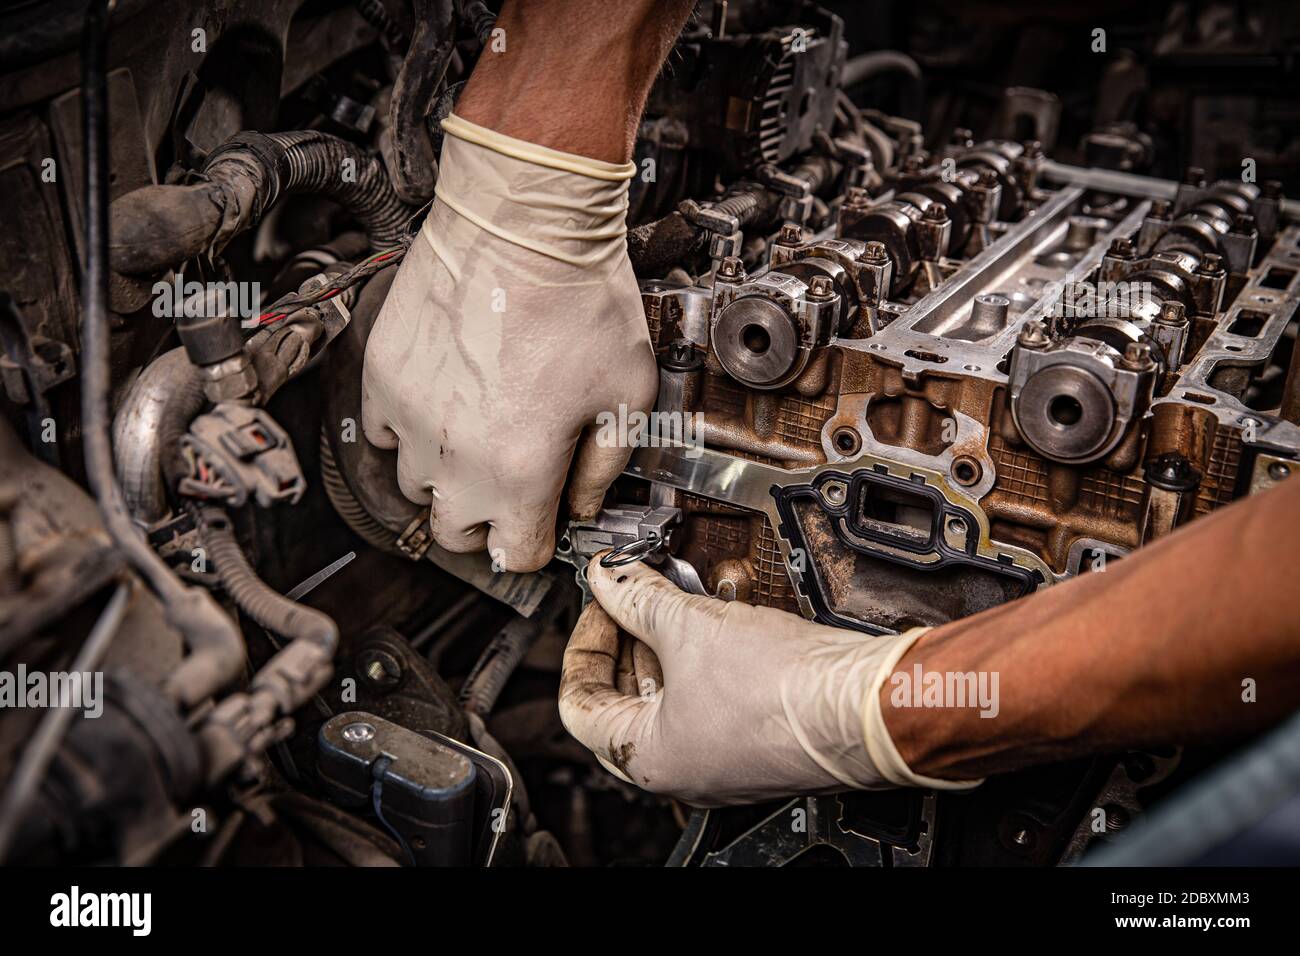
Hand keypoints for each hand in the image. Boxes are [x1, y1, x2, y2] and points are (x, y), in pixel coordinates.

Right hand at [361, 116, 657, 571]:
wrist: (521, 223)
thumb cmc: (580, 299)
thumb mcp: (627, 395)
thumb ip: (603, 467)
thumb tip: (582, 502)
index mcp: (520, 473)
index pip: (516, 556)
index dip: (536, 544)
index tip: (543, 525)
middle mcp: (455, 458)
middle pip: (455, 534)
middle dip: (487, 520)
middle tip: (513, 484)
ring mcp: (411, 418)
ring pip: (415, 485)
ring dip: (447, 476)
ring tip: (479, 434)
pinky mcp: (383, 378)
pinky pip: (385, 433)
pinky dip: (411, 431)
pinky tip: (445, 403)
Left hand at [558, 556, 974, 806]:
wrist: (864, 701)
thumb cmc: (784, 688)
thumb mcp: (691, 627)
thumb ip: (638, 597)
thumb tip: (611, 576)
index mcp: (649, 759)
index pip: (579, 704)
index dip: (584, 642)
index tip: (600, 603)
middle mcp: (681, 771)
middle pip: (621, 702)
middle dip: (625, 641)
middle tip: (631, 596)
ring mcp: (719, 760)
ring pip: (667, 700)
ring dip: (663, 646)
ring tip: (671, 600)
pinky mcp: (755, 741)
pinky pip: (707, 701)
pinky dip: (699, 661)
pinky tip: (710, 622)